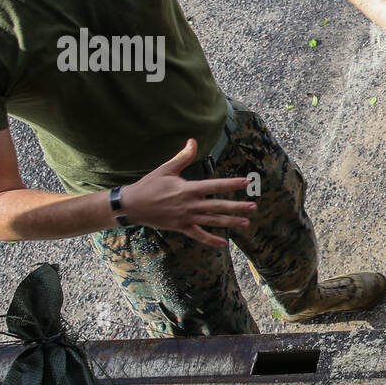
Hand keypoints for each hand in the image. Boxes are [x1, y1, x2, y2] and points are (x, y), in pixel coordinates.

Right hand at [121, 139, 256, 247]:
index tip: (246, 182)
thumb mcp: (166, 169)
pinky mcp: (181, 227)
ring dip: (230, 222)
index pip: (215, 185)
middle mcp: (190, 204)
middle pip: (218, 206)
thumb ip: (183, 157)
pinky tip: (223, 243)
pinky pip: (198, 235)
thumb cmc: (149, 185)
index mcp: (189, 189)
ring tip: (246, 223)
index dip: (231, 183)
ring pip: (212, 221)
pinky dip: (210, 240)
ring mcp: (187, 217)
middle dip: (237, 206)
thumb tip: (193, 141)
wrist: (133, 205)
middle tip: (253, 207)